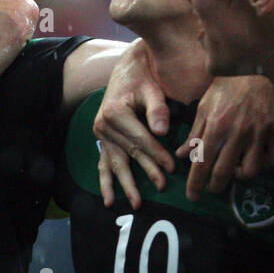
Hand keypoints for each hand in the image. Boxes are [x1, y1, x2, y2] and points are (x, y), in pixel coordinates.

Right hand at [92, 39, 173, 210]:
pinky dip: (106, 182)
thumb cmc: (142, 77)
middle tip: (162, 186)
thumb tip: (163, 132)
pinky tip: (109, 200)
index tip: (172, 168)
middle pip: (129, 153)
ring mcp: (101, 135)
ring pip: (116, 163)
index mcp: (114, 112)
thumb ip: (157, 109)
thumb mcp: (151, 88)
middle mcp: (103, 125)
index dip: (157, 154)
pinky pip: (104, 164)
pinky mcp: (102, 140)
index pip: (140, 140)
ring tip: (136, 204)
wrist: (125, 69)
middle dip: (147, 171)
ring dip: (125, 184)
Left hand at [174, 75, 273, 200]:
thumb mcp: (204, 106)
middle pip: (224, 173)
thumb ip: (194, 133)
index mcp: (216, 127)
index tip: (193, 197)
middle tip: (213, 188)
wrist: (257, 66)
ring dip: (240, 176)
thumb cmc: (227, 86)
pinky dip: (263, 165)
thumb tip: (181, 155)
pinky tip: (255, 159)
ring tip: (234, 169)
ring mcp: (260, 133)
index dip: (195, 184)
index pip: (202, 164)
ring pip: (250, 171)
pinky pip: (272, 160)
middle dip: (216, 187)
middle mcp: (238, 133)